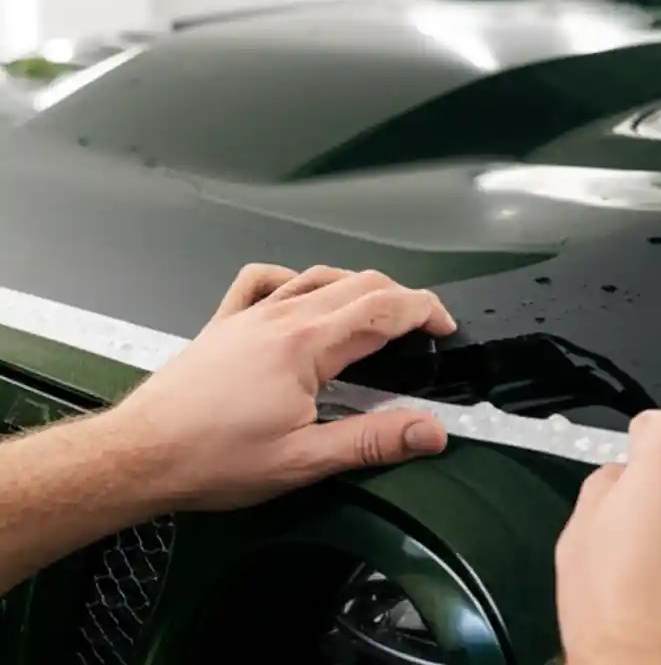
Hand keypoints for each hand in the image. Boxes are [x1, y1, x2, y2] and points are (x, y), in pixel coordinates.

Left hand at [111, 264, 457, 510]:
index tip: (445, 326)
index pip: (384, 309)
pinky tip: (303, 295)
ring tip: (381, 311)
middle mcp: (280, 318)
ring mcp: (250, 316)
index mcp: (306, 346)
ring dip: (360, 287)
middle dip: (403, 298)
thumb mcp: (303, 461)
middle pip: (359, 283)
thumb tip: (430, 431)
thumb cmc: (209, 459)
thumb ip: (374, 441)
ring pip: (319, 277)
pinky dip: (295, 280)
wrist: (139, 455)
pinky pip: (264, 282)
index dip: (425, 311)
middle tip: (425, 324)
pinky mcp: (225, 325)